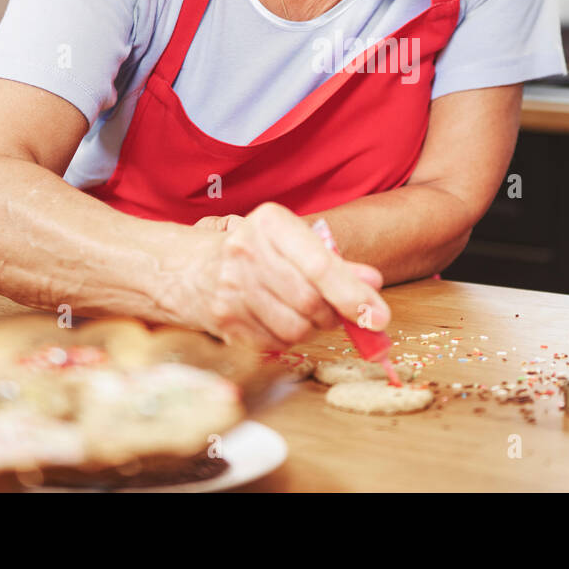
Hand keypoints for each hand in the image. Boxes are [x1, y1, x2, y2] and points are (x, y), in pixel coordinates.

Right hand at [186, 202, 387, 350]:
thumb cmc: (255, 253)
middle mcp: (246, 251)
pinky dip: (286, 340)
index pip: (319, 265)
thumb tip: (374, 283)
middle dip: (332, 314)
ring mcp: (231, 288)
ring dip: (310, 329)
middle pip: (311, 302)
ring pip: (296, 328)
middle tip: (334, 312)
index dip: (353, 294)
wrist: (189, 269)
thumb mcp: (293, 244)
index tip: (379, 316)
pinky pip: (275, 345)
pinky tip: (276, 320)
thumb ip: (335, 264)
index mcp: (270, 223)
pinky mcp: (224, 320)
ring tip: (300, 312)